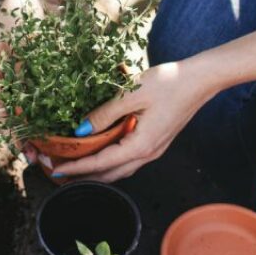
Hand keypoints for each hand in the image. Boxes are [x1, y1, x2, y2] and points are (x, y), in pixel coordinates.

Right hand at [0, 0, 57, 163]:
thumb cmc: (21, 7)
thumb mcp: (14, 39)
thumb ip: (15, 70)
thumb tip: (17, 106)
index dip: (10, 132)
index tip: (23, 149)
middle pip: (8, 113)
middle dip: (23, 136)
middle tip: (38, 155)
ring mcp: (14, 72)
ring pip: (22, 108)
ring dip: (34, 128)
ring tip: (47, 148)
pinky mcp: (30, 69)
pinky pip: (35, 96)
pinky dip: (44, 111)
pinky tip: (56, 124)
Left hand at [52, 60, 210, 182]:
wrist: (200, 79)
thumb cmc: (169, 83)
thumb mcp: (132, 94)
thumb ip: (105, 113)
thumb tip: (81, 131)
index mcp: (141, 146)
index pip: (101, 163)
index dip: (76, 167)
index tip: (55, 170)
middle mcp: (148, 154)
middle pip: (110, 174)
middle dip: (84, 175)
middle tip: (60, 171)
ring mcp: (154, 149)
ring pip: (120, 168)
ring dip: (98, 170)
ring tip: (76, 165)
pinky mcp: (157, 141)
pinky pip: (129, 158)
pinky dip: (111, 160)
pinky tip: (102, 151)